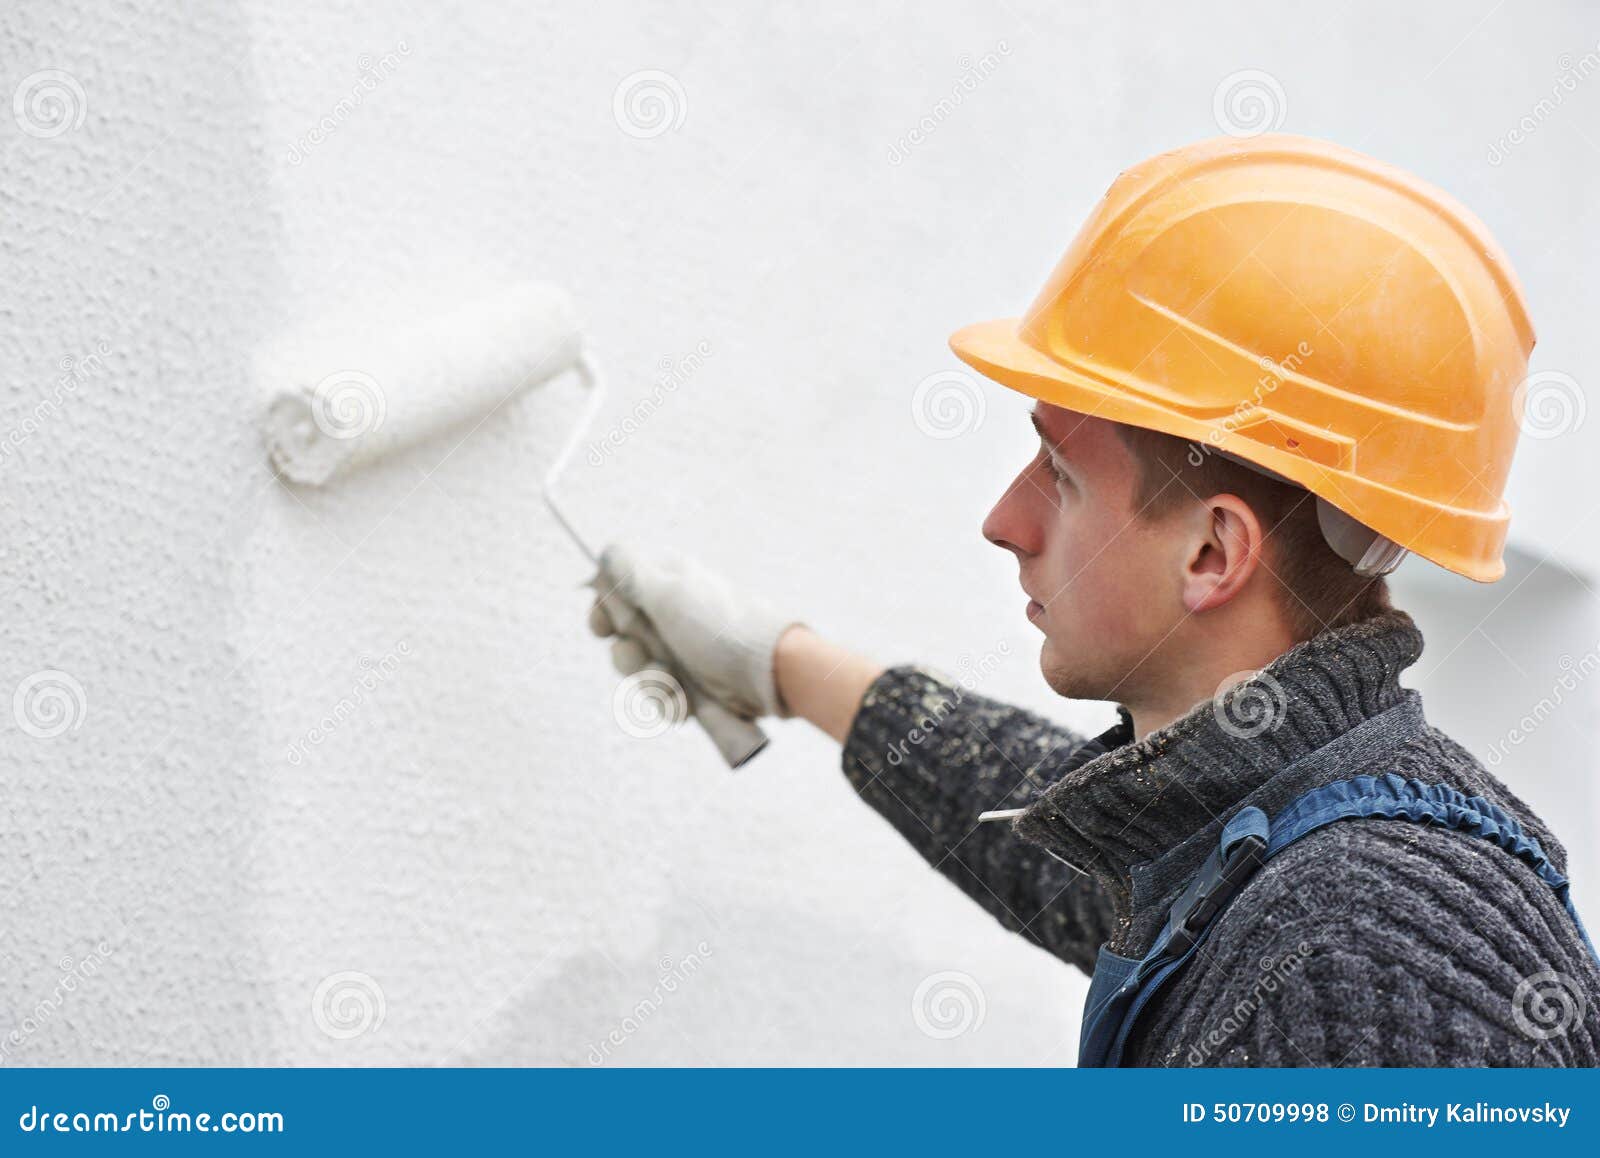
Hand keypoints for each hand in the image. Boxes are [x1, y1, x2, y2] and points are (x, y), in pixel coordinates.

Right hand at [587, 545, 801, 719]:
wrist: (769, 672)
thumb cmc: (719, 627)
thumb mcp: (670, 593)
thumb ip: (631, 574)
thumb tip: (607, 551)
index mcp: (666, 586)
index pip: (616, 596)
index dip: (603, 614)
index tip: (603, 628)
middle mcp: (671, 618)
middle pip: (623, 641)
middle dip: (630, 657)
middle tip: (649, 657)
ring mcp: (683, 653)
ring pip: (641, 674)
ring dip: (653, 684)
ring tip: (676, 685)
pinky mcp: (694, 684)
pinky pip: (664, 697)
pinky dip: (672, 703)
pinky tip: (687, 702)